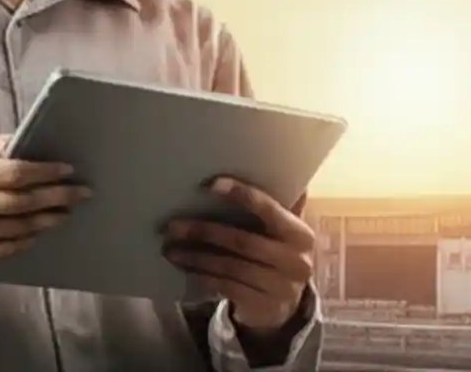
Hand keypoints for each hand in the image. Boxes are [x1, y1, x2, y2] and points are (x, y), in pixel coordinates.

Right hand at [0, 134, 90, 301]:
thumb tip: (20, 140)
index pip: (11, 172)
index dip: (45, 172)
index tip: (68, 169)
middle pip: (21, 201)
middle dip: (57, 195)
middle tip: (82, 191)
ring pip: (19, 226)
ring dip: (49, 218)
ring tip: (68, 209)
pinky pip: (9, 247)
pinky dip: (30, 237)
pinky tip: (43, 228)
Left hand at [163, 177, 313, 335]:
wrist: (287, 307)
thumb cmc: (279, 256)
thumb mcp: (286, 233)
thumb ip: (278, 206)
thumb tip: (276, 164)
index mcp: (300, 234)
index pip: (269, 209)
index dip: (241, 195)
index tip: (211, 184)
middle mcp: (295, 261)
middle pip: (242, 241)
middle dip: (205, 231)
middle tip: (173, 225)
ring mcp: (279, 287)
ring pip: (229, 266)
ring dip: (196, 257)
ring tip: (170, 249)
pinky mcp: (261, 306)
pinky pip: (225, 287)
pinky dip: (202, 276)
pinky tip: (185, 267)